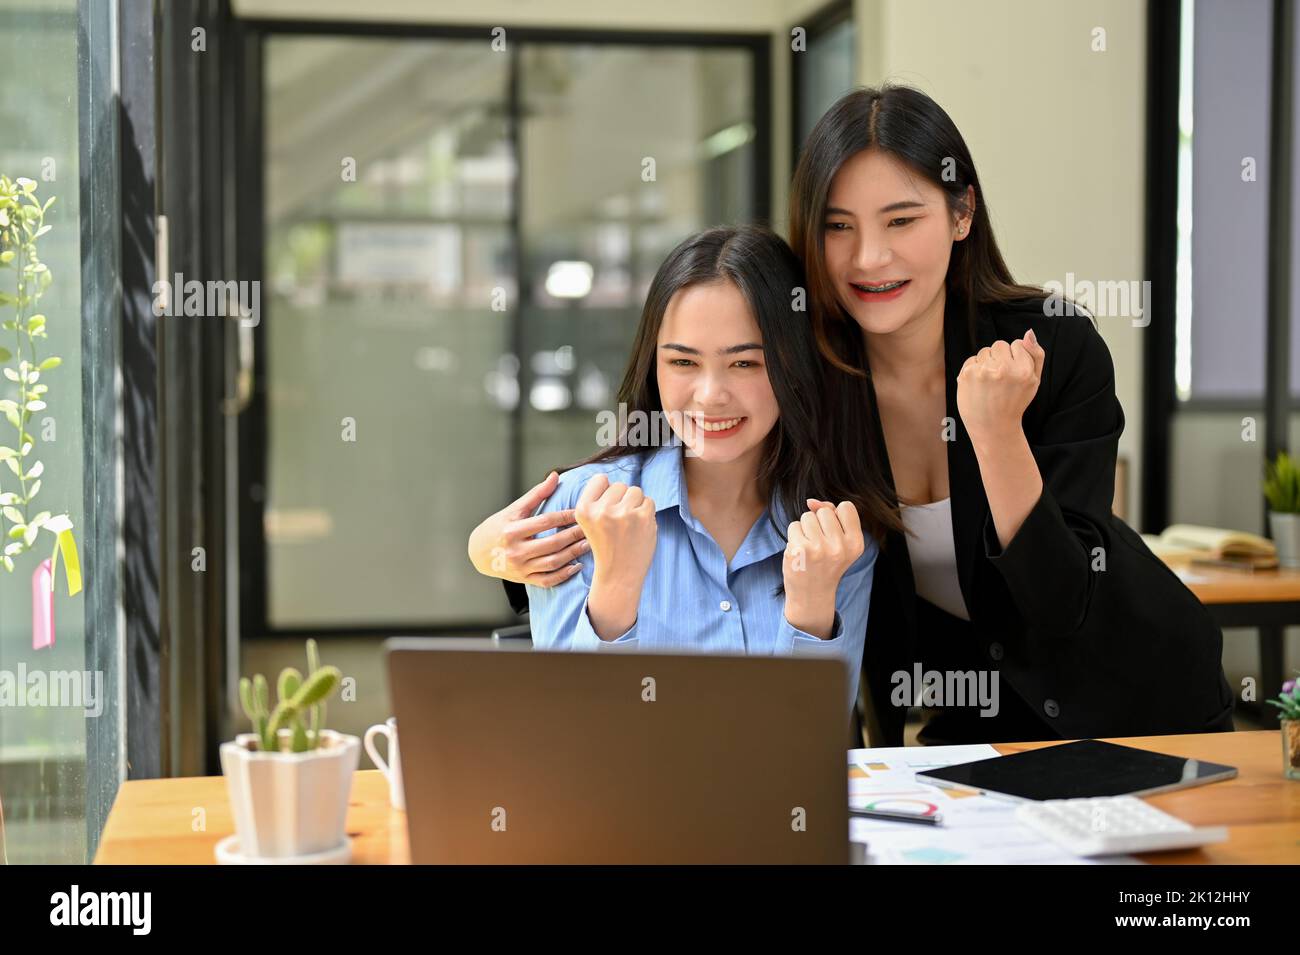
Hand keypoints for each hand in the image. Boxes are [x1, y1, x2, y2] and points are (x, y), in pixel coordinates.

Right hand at [467, 471, 587, 585]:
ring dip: (574, 554)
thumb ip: (536, 494)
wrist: (477, 553)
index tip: (581, 511)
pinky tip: (577, 565)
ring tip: (589, 544)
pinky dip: (564, 574)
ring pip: (553, 562)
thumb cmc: (497, 527)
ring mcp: (520, 568)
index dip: (565, 516)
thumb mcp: (513, 510)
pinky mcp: (524, 580)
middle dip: (574, 535)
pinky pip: (548, 580)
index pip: (545, 521)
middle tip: (592, 528)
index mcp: (512, 530)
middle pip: (552, 543)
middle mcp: (516, 551)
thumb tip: (555, 476)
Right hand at [575, 474, 656, 590]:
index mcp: (583, 510)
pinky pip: (649, 500)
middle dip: (622, 499)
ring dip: (635, 504)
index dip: (606, 491)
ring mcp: (623, 513)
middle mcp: (601, 510)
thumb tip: (610, 478)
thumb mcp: (589, 523)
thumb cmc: (606, 547)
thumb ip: (597, 500)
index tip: (607, 507)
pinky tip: (639, 527)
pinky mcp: (642, 517)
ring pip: (635, 490)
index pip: (599, 479)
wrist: (618, 575)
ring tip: (630, 523)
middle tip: (619, 522)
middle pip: (619, 485)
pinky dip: (646, 512)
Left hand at [783, 500, 864, 638]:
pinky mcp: (799, 551)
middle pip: (824, 511)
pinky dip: (794, 536)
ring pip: (807, 516)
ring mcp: (818, 549)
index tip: (834, 534)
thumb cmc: (826, 563)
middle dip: (819, 524)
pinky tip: (799, 552)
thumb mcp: (840, 542)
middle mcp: (840, 546)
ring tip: (809, 548)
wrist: (812, 594)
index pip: (846, 507)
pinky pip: (794, 526)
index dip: (836, 516)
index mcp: (856, 543)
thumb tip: (811, 502)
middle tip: (820, 545)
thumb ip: (832, 516)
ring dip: (805, 529)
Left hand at [955, 328, 1045, 448]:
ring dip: (986, 363)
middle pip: (999, 345)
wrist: (993, 427)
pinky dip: (974, 370)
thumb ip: (1036, 355)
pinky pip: (971, 360)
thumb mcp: (1035, 381)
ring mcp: (984, 371)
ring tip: (990, 383)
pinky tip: (979, 385)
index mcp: (1024, 370)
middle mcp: (1004, 369)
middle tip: (1000, 378)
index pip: (1017, 344)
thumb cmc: (1015, 402)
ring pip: (984, 351)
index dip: (1015, 357)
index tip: (1013, 373)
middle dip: (1000, 358)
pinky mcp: (967, 375)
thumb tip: (1028, 333)